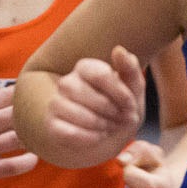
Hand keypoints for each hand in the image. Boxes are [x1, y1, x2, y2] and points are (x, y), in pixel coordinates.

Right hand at [0, 86, 37, 187]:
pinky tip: (32, 158)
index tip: (41, 102)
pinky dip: (29, 161)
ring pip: (19, 138)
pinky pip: (14, 165)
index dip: (30, 97)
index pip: (11, 93)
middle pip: (18, 114)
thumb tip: (18, 89)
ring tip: (41, 141)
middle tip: (48, 123)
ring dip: (35, 140)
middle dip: (36, 118)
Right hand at [40, 46, 144, 160]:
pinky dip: (89, 138)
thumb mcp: (133, 89)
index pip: (100, 75)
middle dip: (109, 110)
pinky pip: (69, 132)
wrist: (109, 136)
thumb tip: (119, 50)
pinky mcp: (52, 126)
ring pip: (76, 113)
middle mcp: (66, 83)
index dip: (120, 94)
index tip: (131, 106)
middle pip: (85, 93)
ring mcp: (56, 104)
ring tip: (111, 127)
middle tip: (122, 119)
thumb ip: (130, 69)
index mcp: (85, 68)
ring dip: (100, 124)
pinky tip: (99, 136)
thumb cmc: (121, 108)